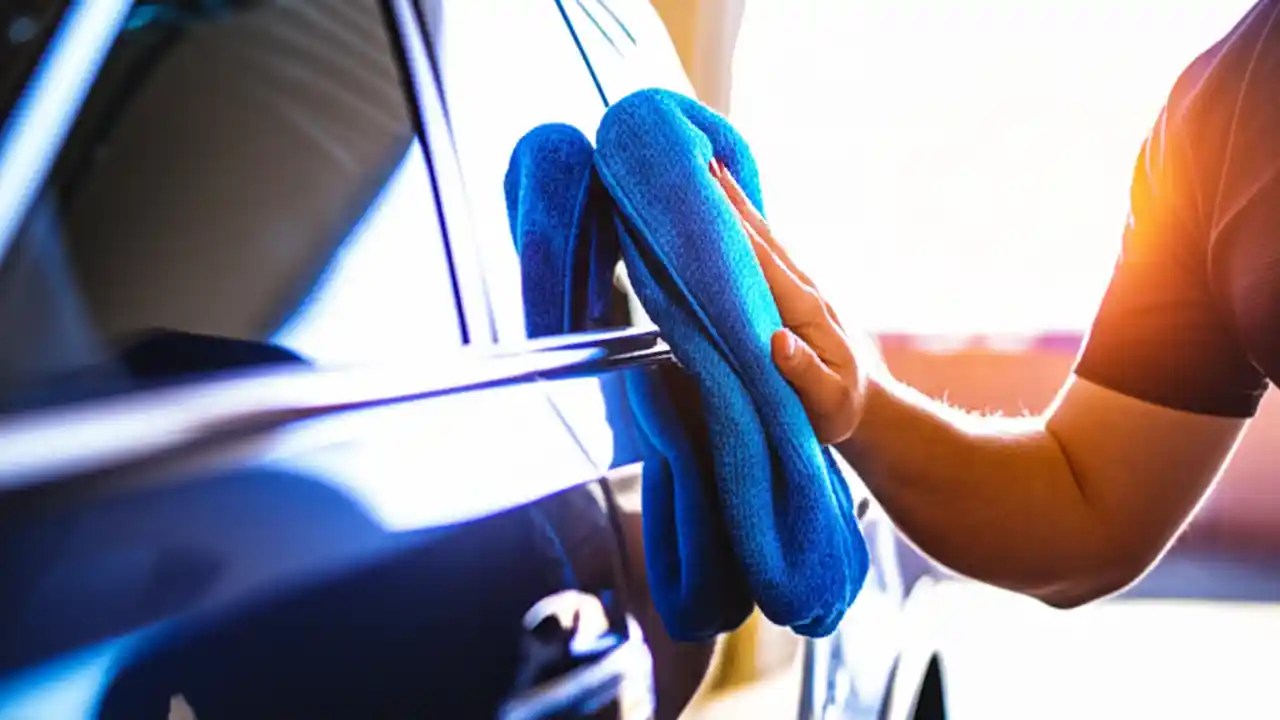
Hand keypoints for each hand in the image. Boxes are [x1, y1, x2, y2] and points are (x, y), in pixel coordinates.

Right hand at [711, 159, 872, 444]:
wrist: (867, 407)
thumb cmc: (841, 410)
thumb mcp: (826, 402)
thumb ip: (803, 374)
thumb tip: (777, 342)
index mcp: (803, 308)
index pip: (761, 260)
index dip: (733, 226)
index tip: (706, 191)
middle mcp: (800, 289)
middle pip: (760, 236)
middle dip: (730, 199)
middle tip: (698, 158)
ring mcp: (796, 289)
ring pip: (762, 239)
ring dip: (735, 204)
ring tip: (708, 169)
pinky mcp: (790, 295)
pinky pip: (761, 254)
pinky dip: (743, 227)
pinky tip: (728, 211)